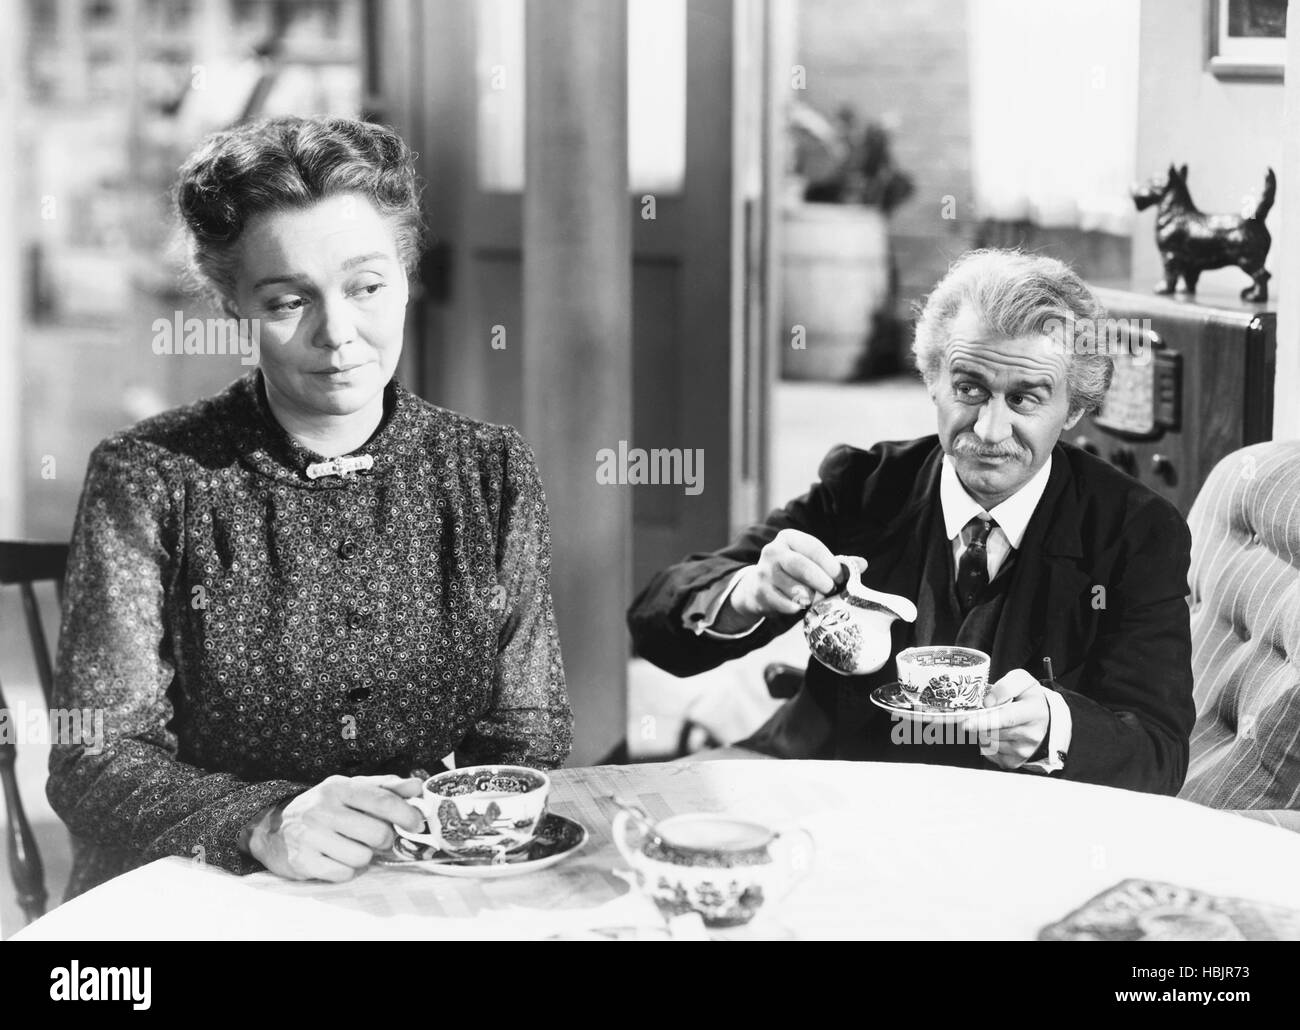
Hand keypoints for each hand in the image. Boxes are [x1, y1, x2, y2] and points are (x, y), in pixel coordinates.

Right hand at [248, 774, 423, 881]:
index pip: (382, 800)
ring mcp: (310, 836)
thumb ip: (385, 787)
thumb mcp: (350, 789)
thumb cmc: (323, 807)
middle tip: (375, 838)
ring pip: (363, 857)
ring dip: (363, 856)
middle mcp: (323, 809)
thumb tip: (417, 785)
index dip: (406, 814)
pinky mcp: (302, 861)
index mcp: (339, 787)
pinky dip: (345, 870)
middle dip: (384, 840)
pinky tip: (335, 858)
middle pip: (378, 833)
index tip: (417, 824)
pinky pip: (343, 874)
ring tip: (350, 847)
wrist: (272, 827)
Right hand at [729, 529, 843, 617]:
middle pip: (800, 565)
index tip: (840, 577)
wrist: (757, 587)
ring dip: (809, 596)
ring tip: (815, 599)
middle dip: (820, 580)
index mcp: (788, 537)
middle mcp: (772, 551)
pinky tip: (800, 607)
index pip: (813, 547)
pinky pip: (784, 603)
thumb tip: (863, 564)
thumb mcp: (812, 562)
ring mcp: (763, 572)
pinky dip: (796, 608)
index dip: (830, 564)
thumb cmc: (792, 573)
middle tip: (831, 590)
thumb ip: (836, 563)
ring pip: (793, 587)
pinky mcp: (759, 592)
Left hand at [968, 669, 1050, 769]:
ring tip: (994, 721)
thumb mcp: (1022, 680)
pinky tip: (997, 733)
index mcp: (1034, 711)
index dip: (985, 721)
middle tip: (979, 713)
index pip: (1007, 718)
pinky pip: (989, 752)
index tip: (967, 723)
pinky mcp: (1014, 761)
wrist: (1044, 719)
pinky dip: (986, 742)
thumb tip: (988, 703)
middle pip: (992, 730)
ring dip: (983, 730)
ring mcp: (1023, 750)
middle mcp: (1032, 734)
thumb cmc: (1029, 698)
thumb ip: (1005, 686)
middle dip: (980, 721)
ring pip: (988, 741)